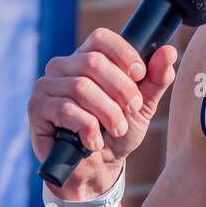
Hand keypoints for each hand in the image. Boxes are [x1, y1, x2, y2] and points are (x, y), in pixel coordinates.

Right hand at [27, 29, 178, 199]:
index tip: (140, 75)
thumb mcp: (142, 105)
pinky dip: (87, 127)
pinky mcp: (36, 108)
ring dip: (107, 112)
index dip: (124, 54)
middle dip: (121, 89)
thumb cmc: (118, 131)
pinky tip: (94, 142)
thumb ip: (156, 78)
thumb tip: (169, 51)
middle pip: (94, 62)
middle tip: (133, 110)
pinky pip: (64, 109)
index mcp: (88, 57)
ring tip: (117, 129)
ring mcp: (47, 85)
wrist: (98, 168)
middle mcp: (64, 66)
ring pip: (81, 87)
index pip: (101, 38)